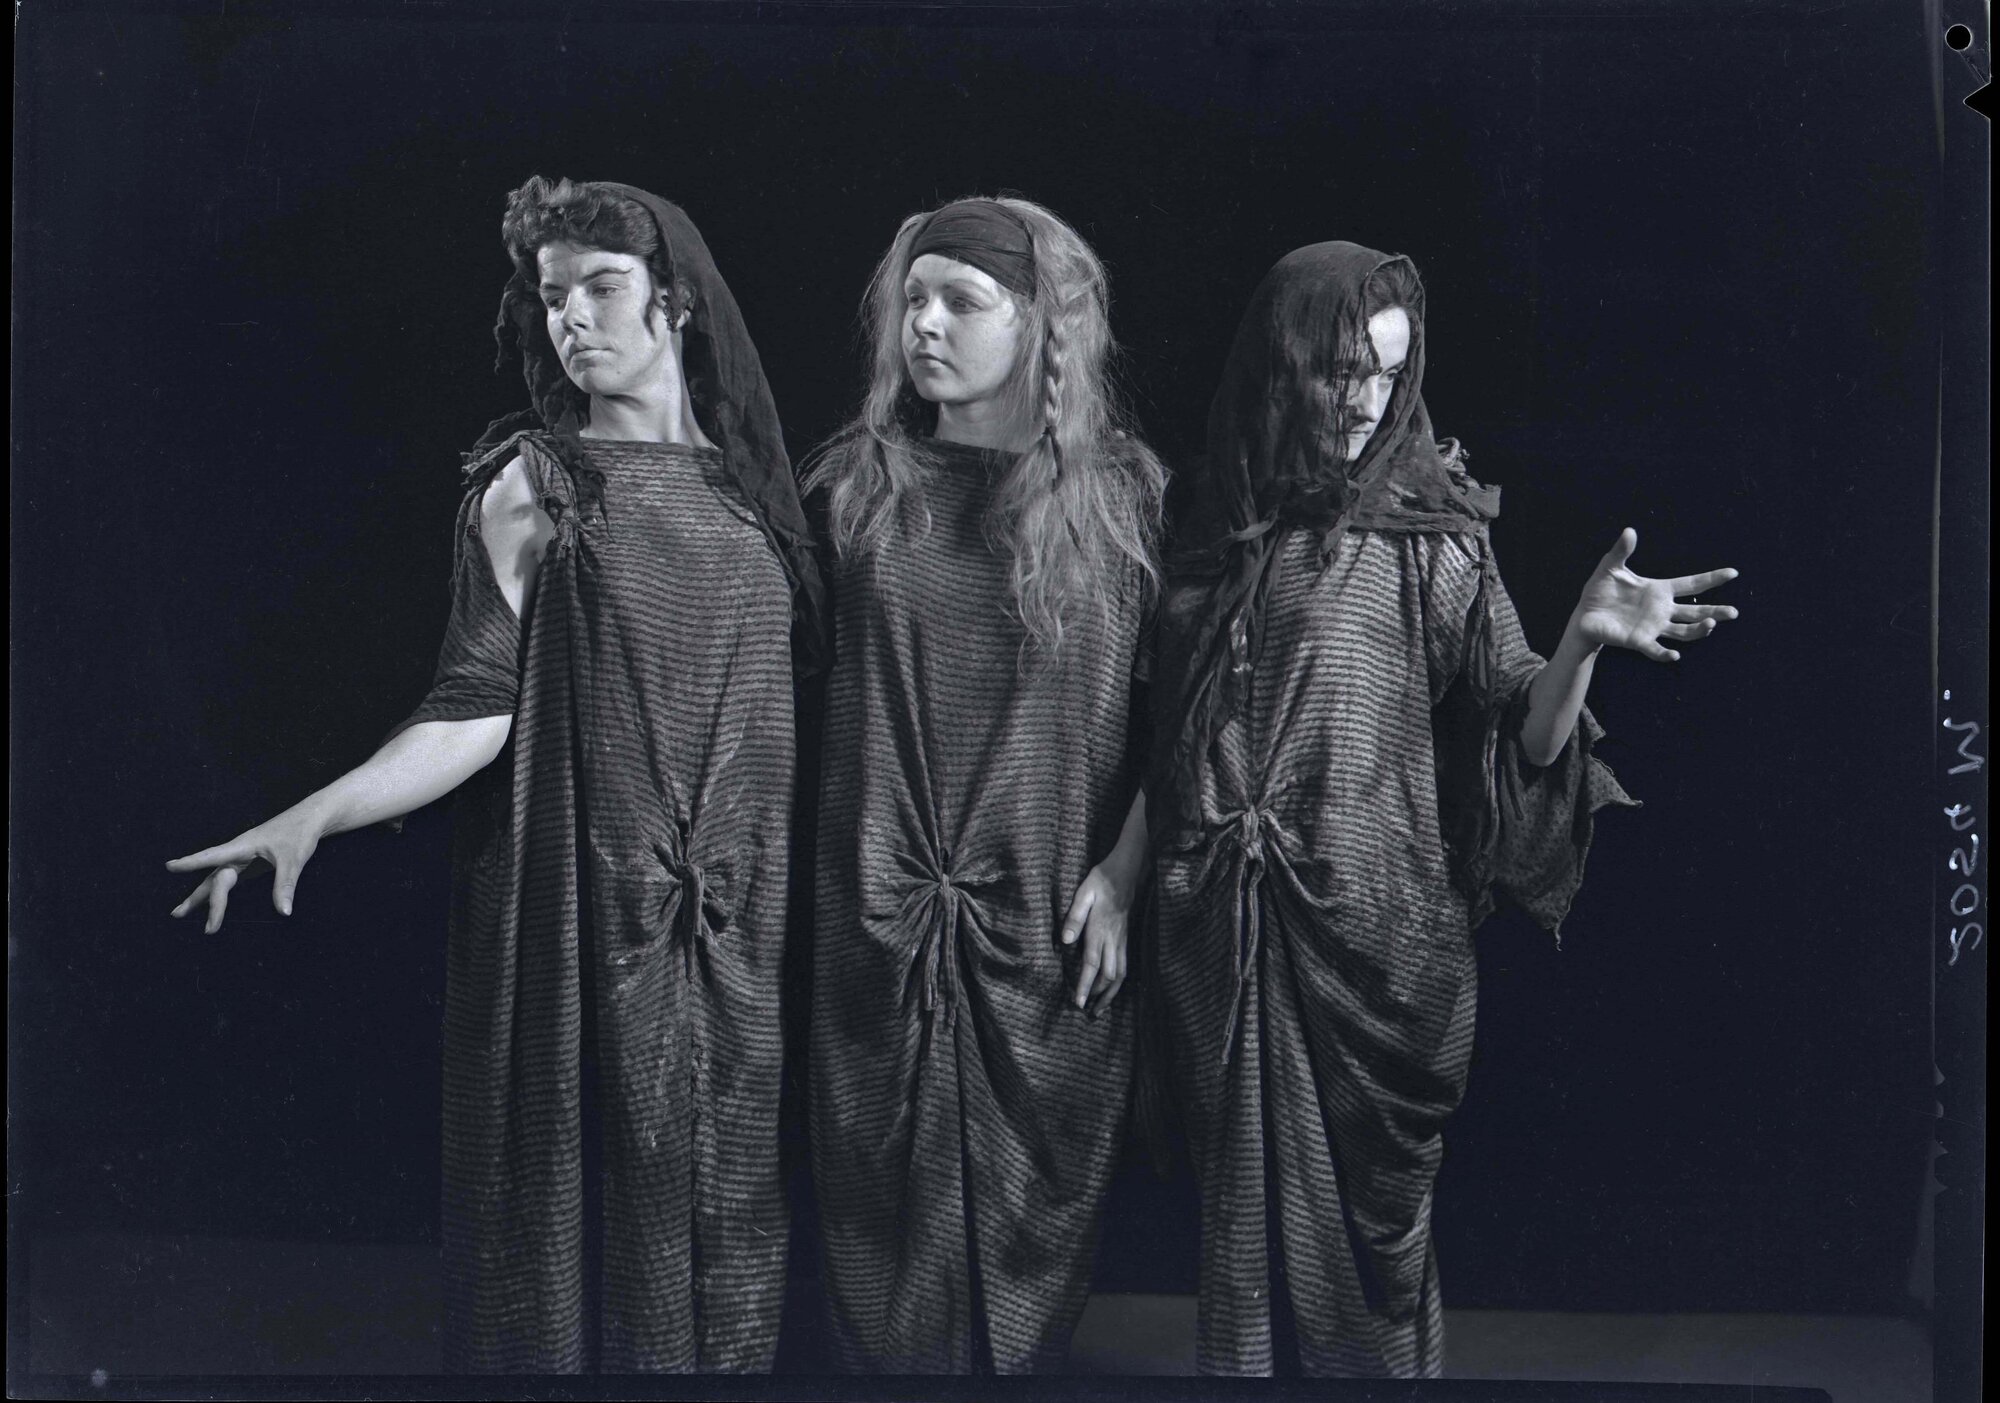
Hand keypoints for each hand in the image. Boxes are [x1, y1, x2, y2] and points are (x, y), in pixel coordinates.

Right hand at [167, 809, 321, 932]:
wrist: (310, 819)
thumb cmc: (299, 834)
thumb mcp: (294, 860)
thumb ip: (285, 885)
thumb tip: (283, 912)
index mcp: (243, 847)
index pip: (212, 856)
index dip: (191, 862)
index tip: (170, 866)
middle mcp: (238, 853)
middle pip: (213, 877)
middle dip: (196, 896)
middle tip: (176, 914)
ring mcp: (243, 859)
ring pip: (217, 880)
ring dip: (201, 896)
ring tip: (181, 912)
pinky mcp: (251, 864)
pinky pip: (229, 881)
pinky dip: (219, 893)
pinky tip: (211, 903)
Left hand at [1059, 862, 1133, 1010]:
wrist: (1125, 872)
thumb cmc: (1101, 880)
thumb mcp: (1083, 893)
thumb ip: (1075, 917)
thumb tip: (1065, 940)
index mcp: (1100, 930)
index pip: (1091, 964)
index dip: (1085, 985)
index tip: (1078, 1002)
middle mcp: (1113, 939)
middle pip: (1108, 975)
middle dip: (1098, 995)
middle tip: (1086, 1011)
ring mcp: (1122, 940)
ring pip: (1120, 974)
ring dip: (1110, 993)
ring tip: (1100, 1008)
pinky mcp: (1126, 938)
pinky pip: (1125, 965)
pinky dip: (1119, 981)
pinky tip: (1112, 988)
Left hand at [1569, 528, 1739, 661]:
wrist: (1584, 614)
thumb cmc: (1600, 590)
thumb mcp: (1611, 567)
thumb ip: (1621, 550)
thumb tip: (1629, 530)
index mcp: (1660, 590)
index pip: (1692, 584)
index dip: (1712, 579)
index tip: (1733, 573)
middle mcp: (1662, 610)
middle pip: (1695, 612)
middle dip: (1715, 611)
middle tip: (1733, 612)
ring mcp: (1652, 627)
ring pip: (1683, 631)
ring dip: (1697, 630)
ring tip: (1710, 625)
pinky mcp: (1638, 640)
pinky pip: (1655, 649)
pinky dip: (1665, 653)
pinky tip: (1675, 655)